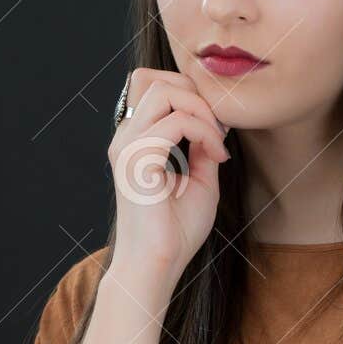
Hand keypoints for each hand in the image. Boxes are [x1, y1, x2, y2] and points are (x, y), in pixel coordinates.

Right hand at [106, 69, 229, 293]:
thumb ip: (202, 146)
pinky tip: (217, 157)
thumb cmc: (174, 232)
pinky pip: (177, 121)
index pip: (152, 86)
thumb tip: (215, 121)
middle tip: (217, 128)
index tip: (216, 130)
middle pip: (153, 78)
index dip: (189, 95)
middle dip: (194, 93)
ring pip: (164, 91)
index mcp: (134, 141)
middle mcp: (125, 138)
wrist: (157, 265)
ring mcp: (128, 146)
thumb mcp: (198, 179)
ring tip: (217, 140)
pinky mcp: (138, 159)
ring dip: (201, 109)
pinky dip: (205, 132)